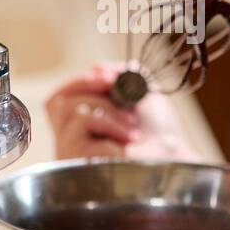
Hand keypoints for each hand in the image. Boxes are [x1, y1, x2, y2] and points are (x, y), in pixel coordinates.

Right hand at [45, 61, 202, 161]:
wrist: (172, 158)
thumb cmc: (157, 131)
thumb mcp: (140, 91)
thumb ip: (120, 74)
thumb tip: (96, 67)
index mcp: (80, 125)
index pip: (59, 99)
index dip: (79, 82)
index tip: (107, 76)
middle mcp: (69, 141)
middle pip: (58, 103)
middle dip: (89, 86)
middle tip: (115, 87)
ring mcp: (70, 153)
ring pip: (72, 111)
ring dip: (107, 110)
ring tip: (131, 125)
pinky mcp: (76, 162)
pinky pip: (84, 129)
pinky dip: (111, 128)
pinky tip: (129, 142)